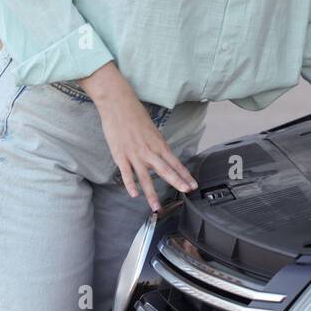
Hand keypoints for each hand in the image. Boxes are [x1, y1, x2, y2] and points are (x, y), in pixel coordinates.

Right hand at [94, 91, 198, 210]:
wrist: (118, 104)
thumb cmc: (135, 114)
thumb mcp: (151, 130)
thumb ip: (155, 145)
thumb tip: (160, 156)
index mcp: (159, 143)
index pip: (175, 162)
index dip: (184, 174)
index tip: (192, 184)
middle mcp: (149, 151)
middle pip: (165, 170)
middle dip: (176, 182)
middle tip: (186, 192)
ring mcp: (134, 154)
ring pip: (145, 178)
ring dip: (151, 194)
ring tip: (156, 207)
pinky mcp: (120, 155)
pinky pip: (126, 173)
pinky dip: (130, 185)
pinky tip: (134, 195)